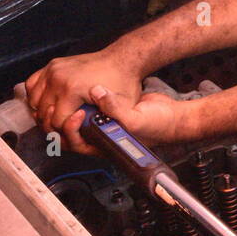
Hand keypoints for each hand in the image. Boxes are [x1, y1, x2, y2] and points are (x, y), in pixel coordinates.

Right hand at [25, 47, 142, 142]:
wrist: (122, 60)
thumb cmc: (123, 83)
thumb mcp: (122, 108)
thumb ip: (108, 124)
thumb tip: (93, 136)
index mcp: (72, 89)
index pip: (56, 122)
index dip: (65, 132)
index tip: (75, 131)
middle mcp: (58, 78)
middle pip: (42, 113)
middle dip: (52, 124)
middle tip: (65, 127)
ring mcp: (53, 70)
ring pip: (33, 100)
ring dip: (42, 111)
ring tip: (56, 117)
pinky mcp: (52, 65)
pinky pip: (32, 84)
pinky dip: (36, 96)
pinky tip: (48, 102)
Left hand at [60, 86, 186, 155]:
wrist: (174, 116)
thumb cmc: (160, 126)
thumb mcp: (136, 120)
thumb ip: (115, 109)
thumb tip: (97, 93)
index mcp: (105, 146)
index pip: (76, 143)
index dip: (70, 130)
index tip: (77, 114)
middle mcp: (102, 136)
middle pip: (71, 132)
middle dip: (62, 120)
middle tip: (63, 106)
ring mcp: (105, 122)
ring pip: (79, 118)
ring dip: (71, 108)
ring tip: (70, 96)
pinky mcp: (109, 109)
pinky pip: (90, 105)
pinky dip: (83, 99)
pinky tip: (84, 89)